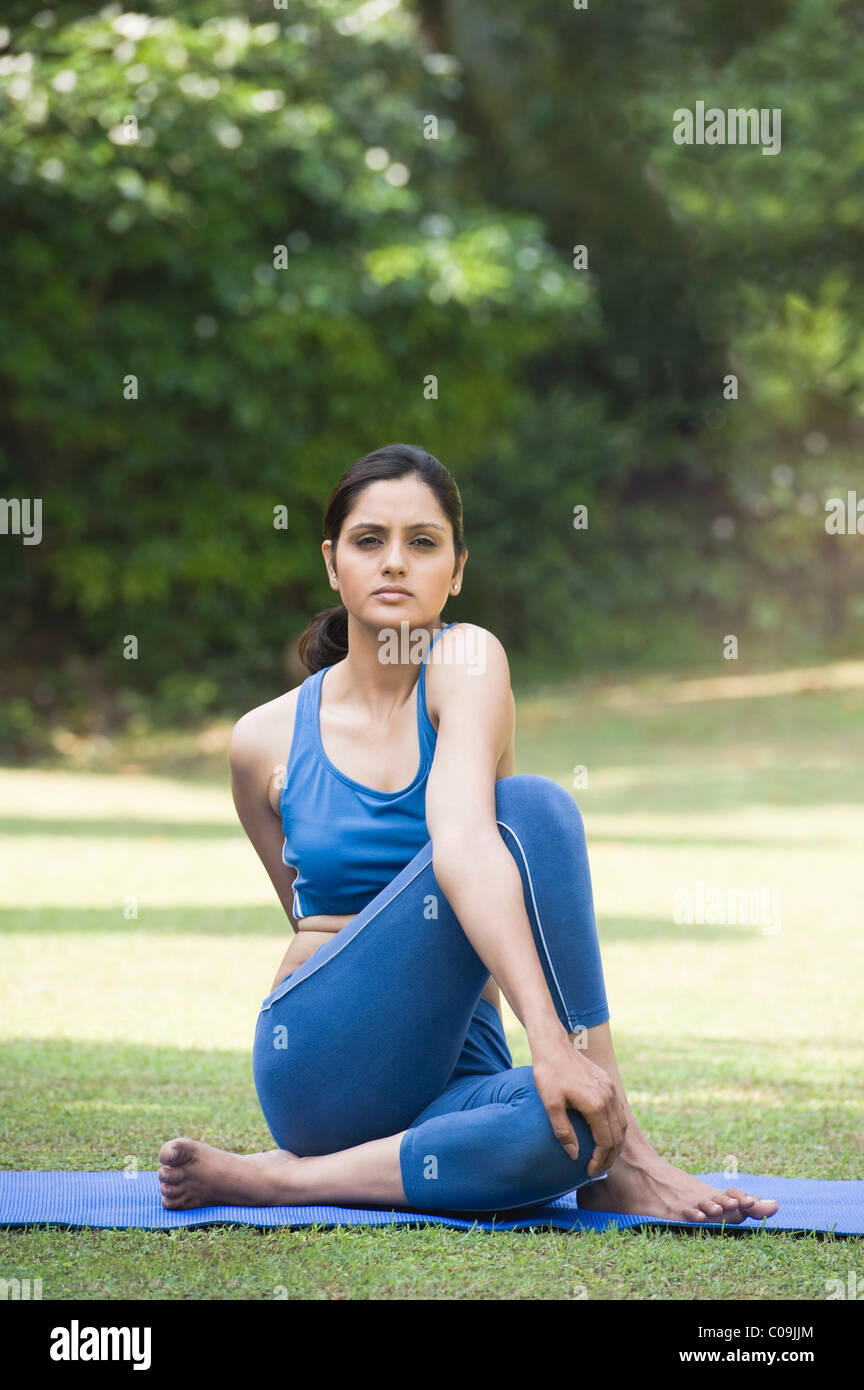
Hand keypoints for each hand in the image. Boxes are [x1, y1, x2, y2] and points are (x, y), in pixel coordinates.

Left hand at [531, 1034, 628, 1176]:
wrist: (553, 1046)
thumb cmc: (548, 1074)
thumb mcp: (550, 1104)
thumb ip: (563, 1131)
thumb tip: (574, 1155)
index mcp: (596, 1105)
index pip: (605, 1142)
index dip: (599, 1161)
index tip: (590, 1172)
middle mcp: (608, 1097)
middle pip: (617, 1136)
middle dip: (609, 1157)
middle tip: (598, 1170)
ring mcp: (610, 1089)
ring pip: (621, 1124)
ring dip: (615, 1143)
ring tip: (604, 1157)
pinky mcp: (608, 1082)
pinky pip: (619, 1110)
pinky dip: (616, 1128)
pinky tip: (606, 1134)